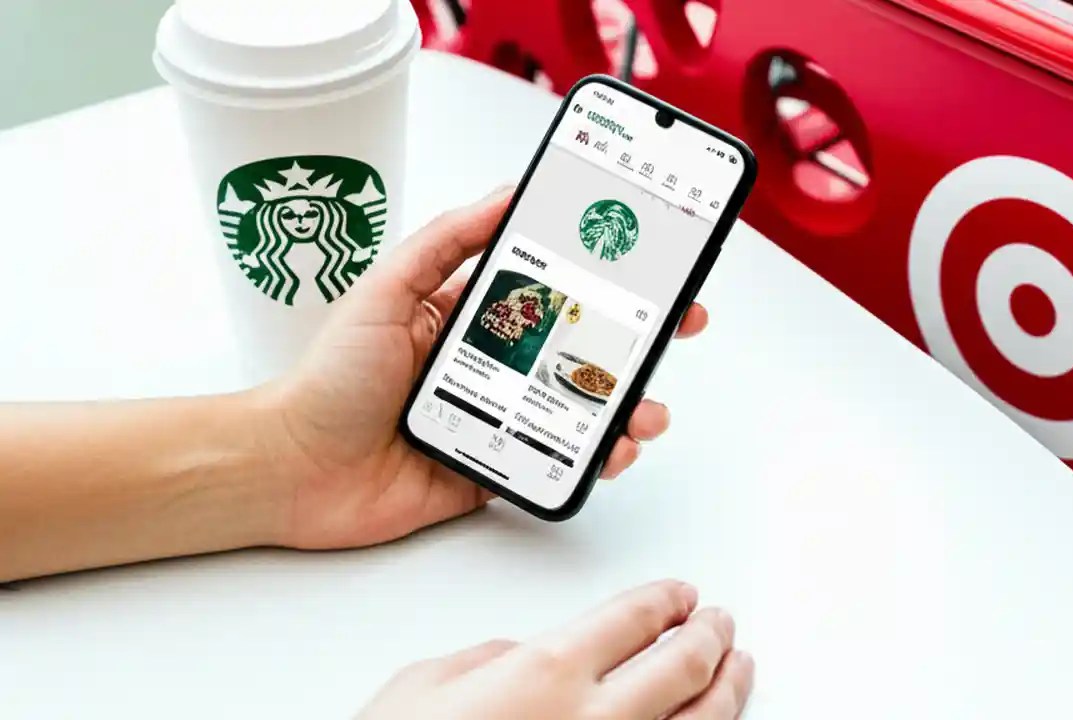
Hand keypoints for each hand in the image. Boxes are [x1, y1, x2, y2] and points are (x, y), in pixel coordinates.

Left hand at [259, 189, 709, 548]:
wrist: (293, 470)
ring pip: (578, 407)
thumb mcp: (385, 289)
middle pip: (577, 347)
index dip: (599, 276)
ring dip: (625, 404)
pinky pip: (555, 459)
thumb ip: (445, 241)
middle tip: (678, 327)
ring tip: (647, 407)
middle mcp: (489, 364)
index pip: (547, 287)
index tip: (646, 263)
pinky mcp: (493, 466)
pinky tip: (612, 450)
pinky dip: (593, 457)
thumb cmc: (329, 380)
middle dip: (634, 340)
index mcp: (466, 315)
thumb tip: (505, 192)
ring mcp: (495, 417)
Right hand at [357, 580, 753, 719]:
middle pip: (682, 665)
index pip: (633, 618)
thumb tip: (517, 654)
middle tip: (720, 622)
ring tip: (739, 669)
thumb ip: (486, 659)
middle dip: (710, 636)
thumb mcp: (423, 686)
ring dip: (729, 689)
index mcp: (546, 670)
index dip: (667, 600)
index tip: (681, 595)